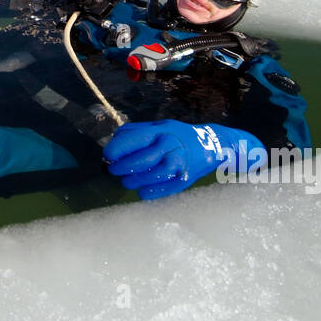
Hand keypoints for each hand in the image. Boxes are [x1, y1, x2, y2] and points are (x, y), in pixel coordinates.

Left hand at [102, 120, 224, 199]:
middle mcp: (171, 144)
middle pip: (145, 158)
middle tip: (113, 171)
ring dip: (138, 180)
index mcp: (161, 130)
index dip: (120, 148)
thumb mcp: (159, 126)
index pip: (137, 138)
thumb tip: (115, 138)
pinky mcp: (187, 175)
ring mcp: (180, 160)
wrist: (212, 143)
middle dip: (125, 166)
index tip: (107, 156)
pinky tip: (142, 194)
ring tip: (126, 183)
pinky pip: (170, 186)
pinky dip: (155, 191)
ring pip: (157, 173)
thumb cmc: (177, 135)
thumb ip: (138, 131)